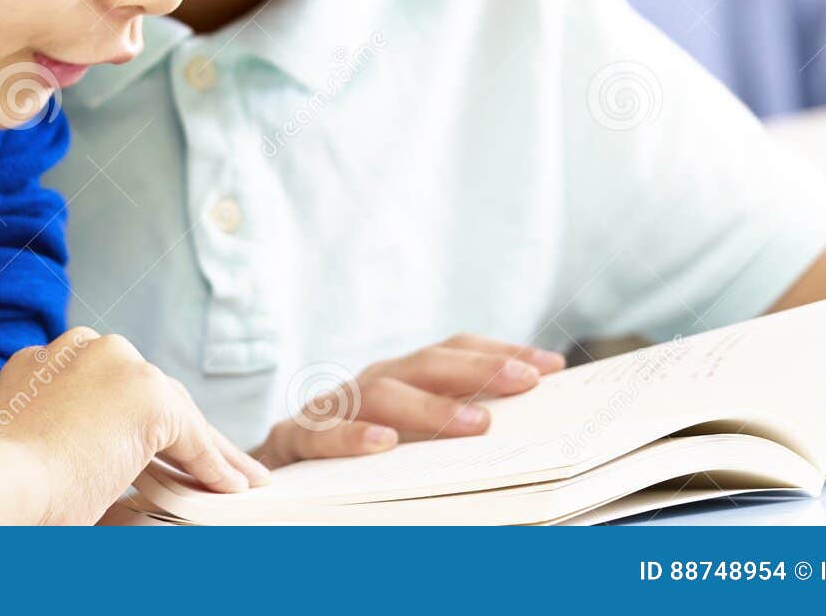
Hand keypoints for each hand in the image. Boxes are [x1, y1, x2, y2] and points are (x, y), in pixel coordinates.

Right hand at [0, 327, 266, 523]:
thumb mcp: (25, 448)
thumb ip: (53, 438)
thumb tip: (80, 464)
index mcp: (47, 361)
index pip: (108, 387)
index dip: (133, 422)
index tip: (151, 449)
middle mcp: (83, 349)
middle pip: (147, 391)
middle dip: (179, 430)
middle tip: (208, 463)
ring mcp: (117, 365)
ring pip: (175, 409)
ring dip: (205, 447)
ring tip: (234, 477)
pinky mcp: (147, 395)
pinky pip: (191, 435)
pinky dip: (212, 463)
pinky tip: (230, 486)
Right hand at [253, 334, 564, 467]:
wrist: (274, 474)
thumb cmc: (355, 453)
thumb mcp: (409, 436)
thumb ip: (453, 423)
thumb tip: (523, 420)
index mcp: (402, 377)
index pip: (454, 351)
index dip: (500, 352)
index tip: (550, 366)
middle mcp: (373, 381)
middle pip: (426, 363)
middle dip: (479, 370)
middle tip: (524, 384)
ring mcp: (335, 405)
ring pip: (383, 394)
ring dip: (431, 407)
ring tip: (474, 423)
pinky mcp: (299, 436)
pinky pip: (325, 433)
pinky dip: (353, 436)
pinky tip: (384, 444)